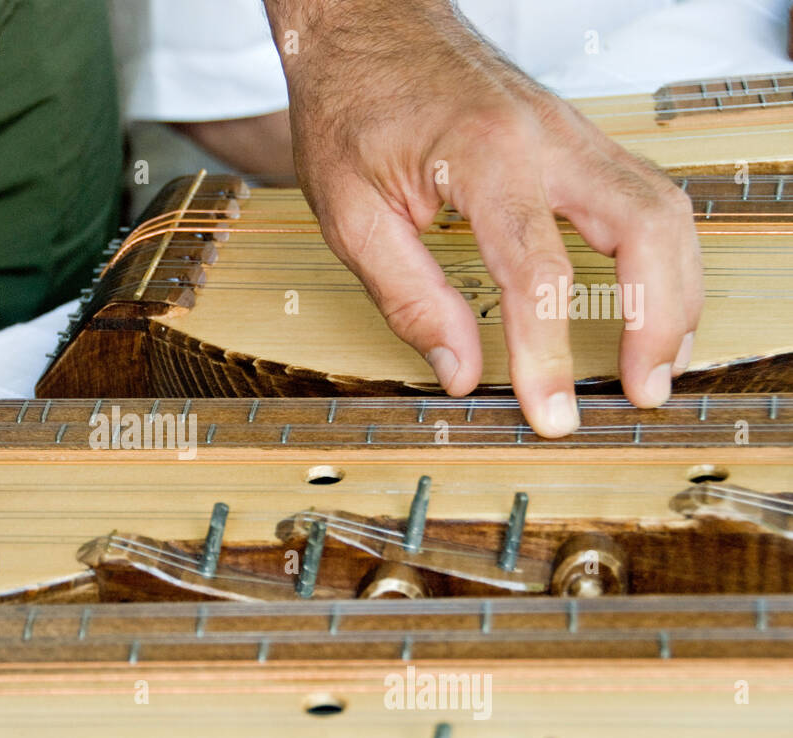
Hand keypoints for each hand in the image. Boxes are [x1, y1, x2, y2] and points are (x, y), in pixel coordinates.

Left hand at [264, 0, 702, 436]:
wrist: (366, 26)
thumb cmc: (350, 108)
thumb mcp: (350, 213)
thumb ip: (408, 296)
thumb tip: (459, 370)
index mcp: (484, 156)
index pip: (538, 270)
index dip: (549, 353)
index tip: (552, 413)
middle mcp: (547, 137)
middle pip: (645, 226)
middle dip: (657, 318)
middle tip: (642, 393)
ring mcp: (571, 132)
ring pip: (664, 208)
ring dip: (674, 290)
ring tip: (660, 363)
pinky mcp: (575, 139)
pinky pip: (645, 196)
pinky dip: (661, 256)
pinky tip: (650, 302)